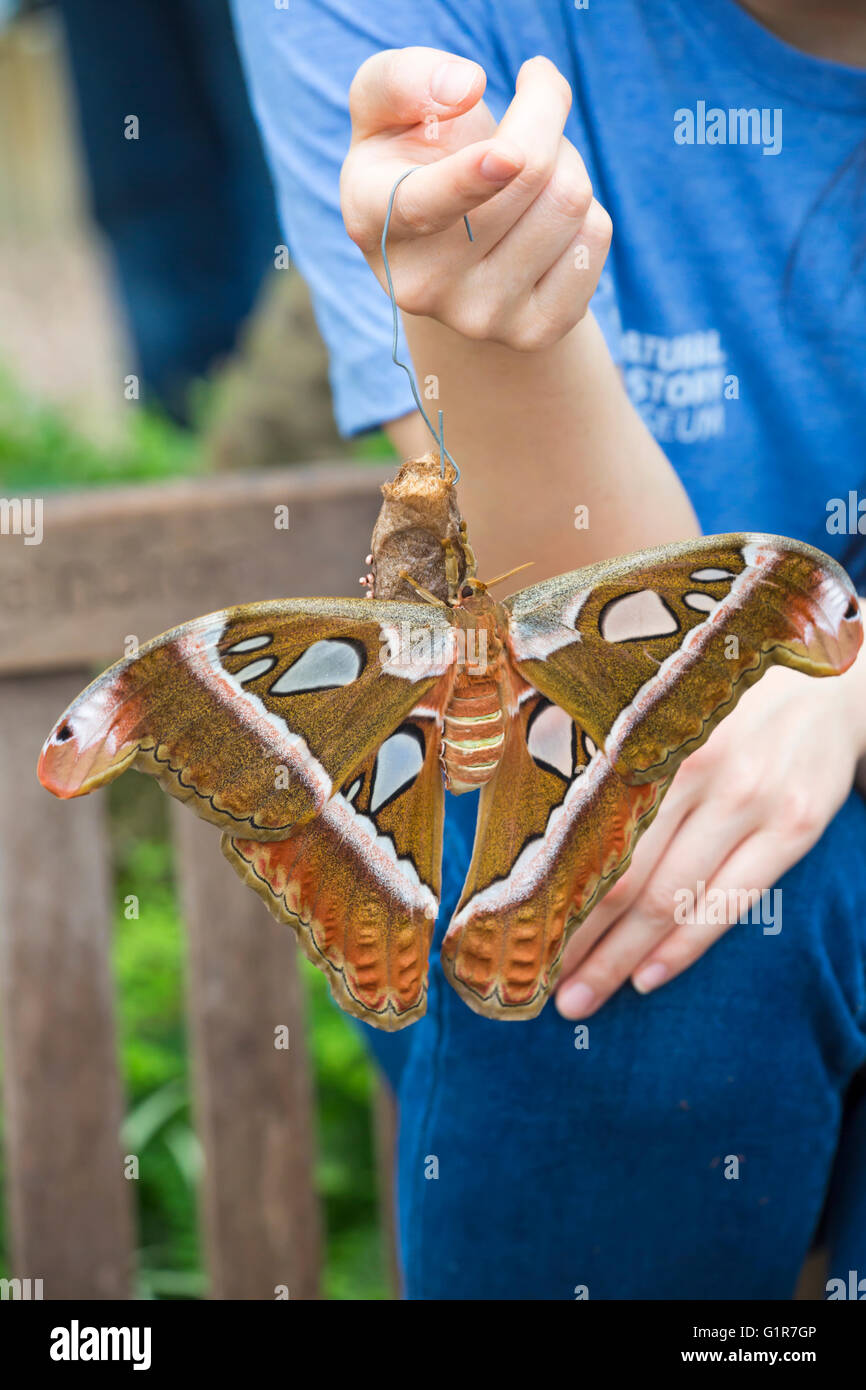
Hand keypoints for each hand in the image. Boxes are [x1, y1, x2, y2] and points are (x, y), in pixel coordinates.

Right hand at [341, 47, 611, 350]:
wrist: (446, 253)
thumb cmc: (413, 156)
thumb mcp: (382, 108)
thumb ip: (404, 79)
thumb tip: (467, 87)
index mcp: (373, 220)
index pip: (424, 203)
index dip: (470, 179)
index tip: (509, 154)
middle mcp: (422, 285)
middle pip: (527, 172)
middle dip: (542, 115)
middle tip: (532, 103)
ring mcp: (480, 318)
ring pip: (569, 201)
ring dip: (565, 160)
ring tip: (531, 170)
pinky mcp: (536, 333)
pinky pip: (595, 237)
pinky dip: (585, 207)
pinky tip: (546, 216)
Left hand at [555, 647, 865, 1017]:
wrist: (831, 676)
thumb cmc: (725, 697)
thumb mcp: (662, 708)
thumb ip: (613, 759)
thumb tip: (540, 823)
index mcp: (652, 740)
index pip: (589, 839)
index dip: (551, 898)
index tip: (519, 938)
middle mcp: (701, 771)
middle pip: (624, 879)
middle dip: (578, 944)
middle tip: (543, 990)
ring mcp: (752, 801)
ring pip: (671, 900)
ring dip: (622, 960)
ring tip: (583, 998)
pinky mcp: (795, 826)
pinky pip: (730, 904)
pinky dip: (685, 948)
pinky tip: (648, 978)